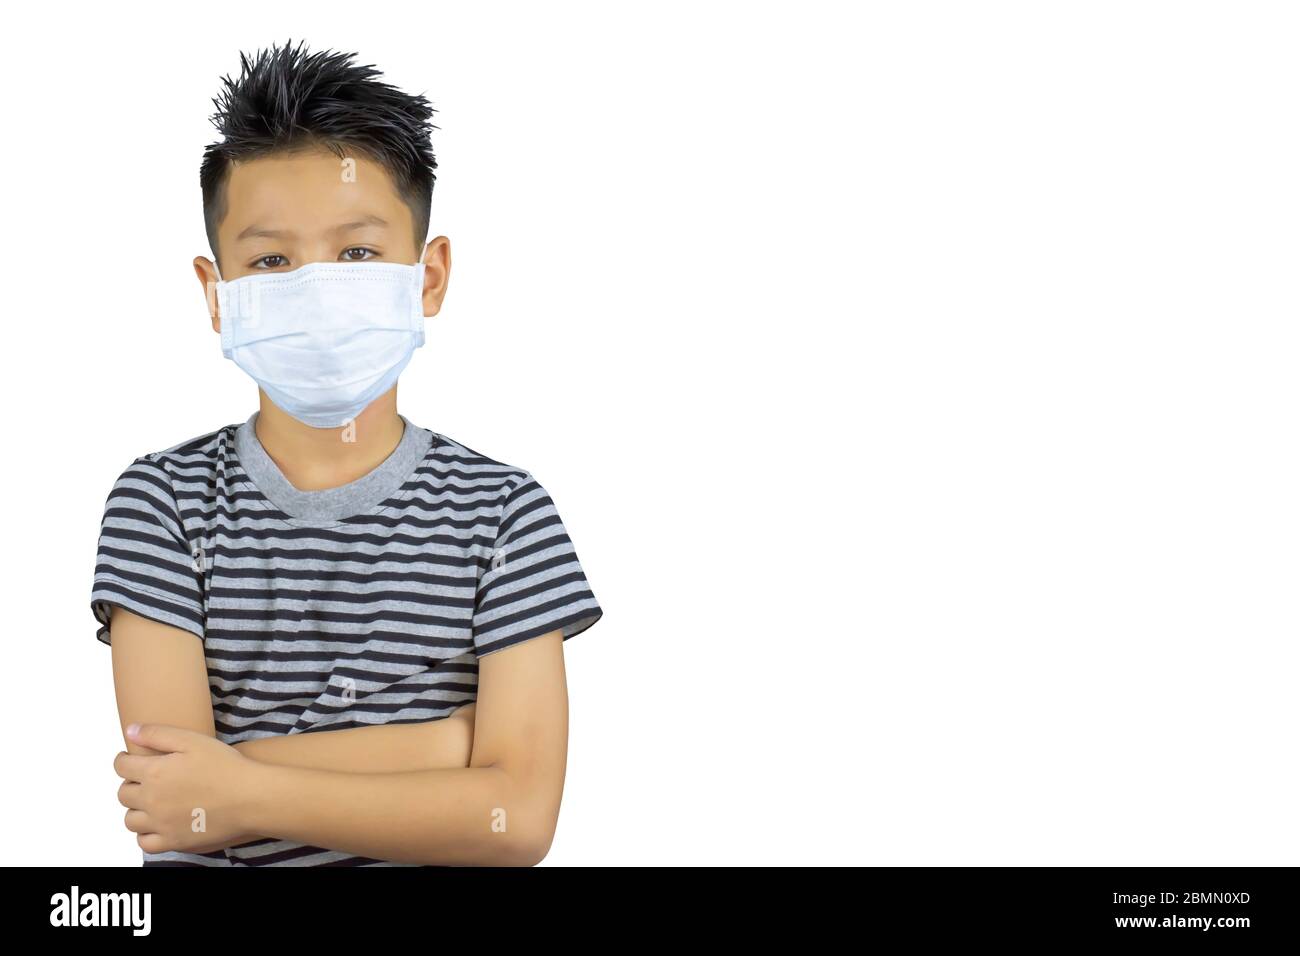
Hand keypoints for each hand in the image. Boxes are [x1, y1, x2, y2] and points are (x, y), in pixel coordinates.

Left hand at [114, 723, 261, 854]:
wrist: (250, 798)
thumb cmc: (226, 766)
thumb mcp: (193, 741)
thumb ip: (157, 734)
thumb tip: (130, 731)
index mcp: (154, 773)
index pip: (121, 766)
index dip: (123, 760)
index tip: (130, 759)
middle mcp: (152, 800)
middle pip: (123, 793)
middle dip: (130, 783)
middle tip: (145, 779)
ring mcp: (161, 824)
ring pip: (130, 820)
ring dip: (135, 809)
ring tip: (151, 802)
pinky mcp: (173, 841)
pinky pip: (145, 843)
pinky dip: (145, 834)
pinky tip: (156, 824)